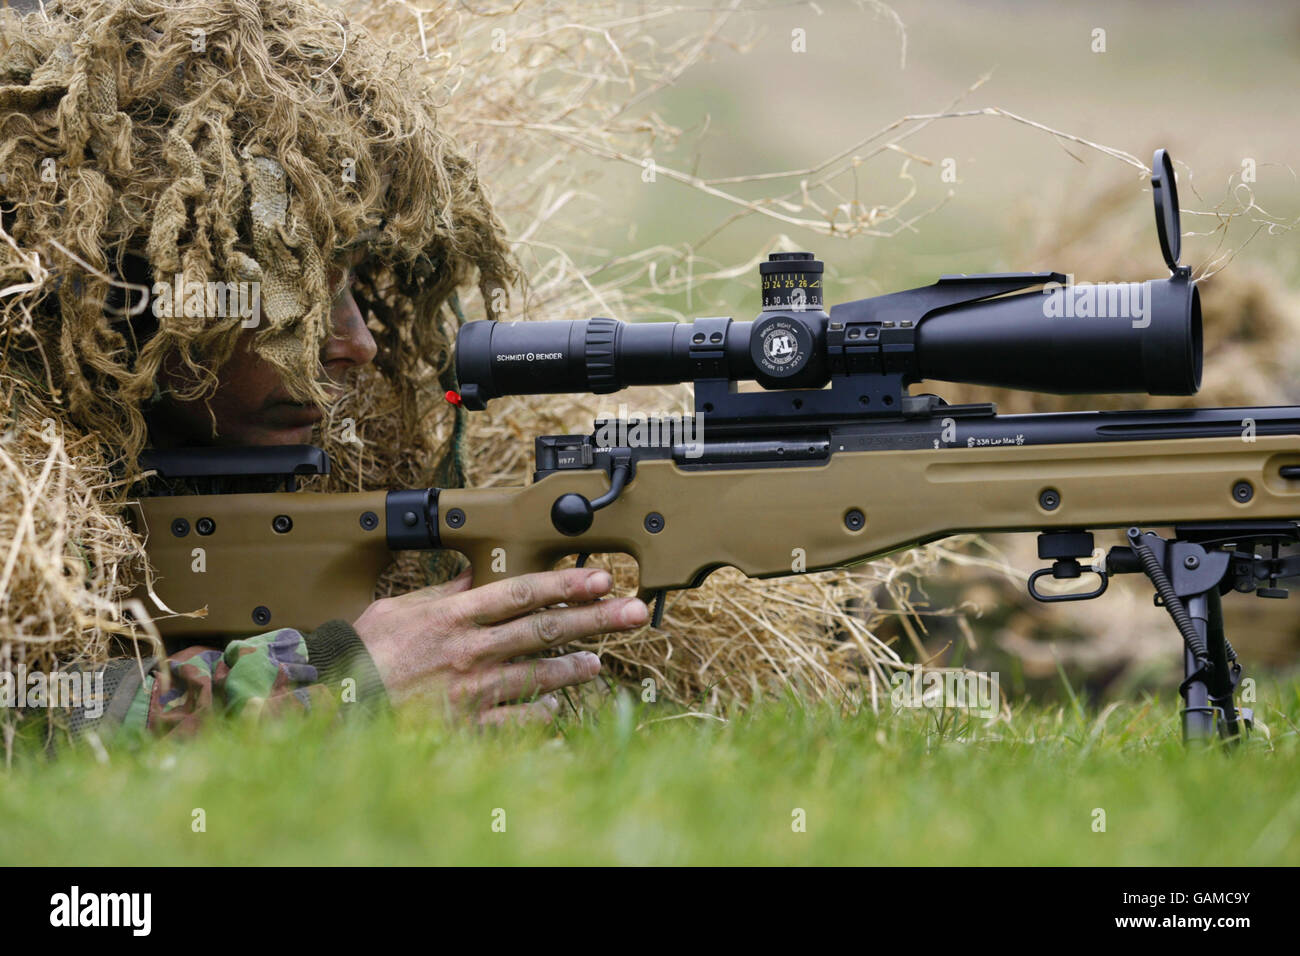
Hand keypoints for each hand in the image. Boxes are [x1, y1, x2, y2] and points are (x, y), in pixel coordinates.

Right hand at [351, 566, 647, 723]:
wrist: (333, 707)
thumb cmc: (363, 657)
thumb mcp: (399, 609)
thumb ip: (444, 593)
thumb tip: (476, 578)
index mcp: (455, 615)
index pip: (523, 591)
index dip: (567, 583)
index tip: (602, 577)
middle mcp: (470, 650)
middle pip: (545, 629)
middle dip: (596, 618)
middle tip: (635, 612)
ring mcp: (472, 691)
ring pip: (540, 674)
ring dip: (575, 667)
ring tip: (597, 662)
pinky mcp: (469, 727)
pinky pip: (520, 724)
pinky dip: (545, 718)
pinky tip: (559, 712)